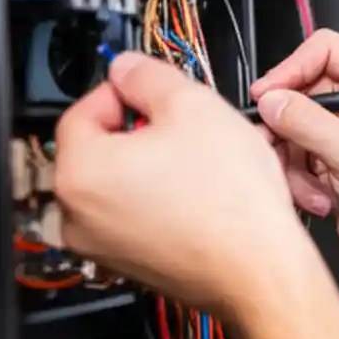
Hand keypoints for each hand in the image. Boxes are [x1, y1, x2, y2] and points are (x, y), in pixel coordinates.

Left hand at [54, 53, 313, 317]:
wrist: (261, 270)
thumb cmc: (232, 202)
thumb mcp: (196, 107)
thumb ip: (149, 77)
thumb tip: (127, 68)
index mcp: (80, 171)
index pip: (83, 108)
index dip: (124, 91)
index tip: (153, 89)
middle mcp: (76, 215)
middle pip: (100, 148)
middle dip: (141, 130)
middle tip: (186, 126)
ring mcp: (101, 246)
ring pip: (120, 183)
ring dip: (153, 165)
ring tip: (200, 162)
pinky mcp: (129, 265)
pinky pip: (135, 216)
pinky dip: (160, 199)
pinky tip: (200, 195)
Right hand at [250, 29, 338, 289]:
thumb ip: (306, 122)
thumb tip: (270, 100)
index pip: (325, 50)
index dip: (291, 69)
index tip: (266, 96)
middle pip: (301, 91)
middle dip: (286, 127)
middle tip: (271, 147)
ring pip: (293, 126)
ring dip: (293, 161)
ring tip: (310, 188)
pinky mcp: (335, 156)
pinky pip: (297, 155)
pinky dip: (300, 178)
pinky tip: (319, 199)